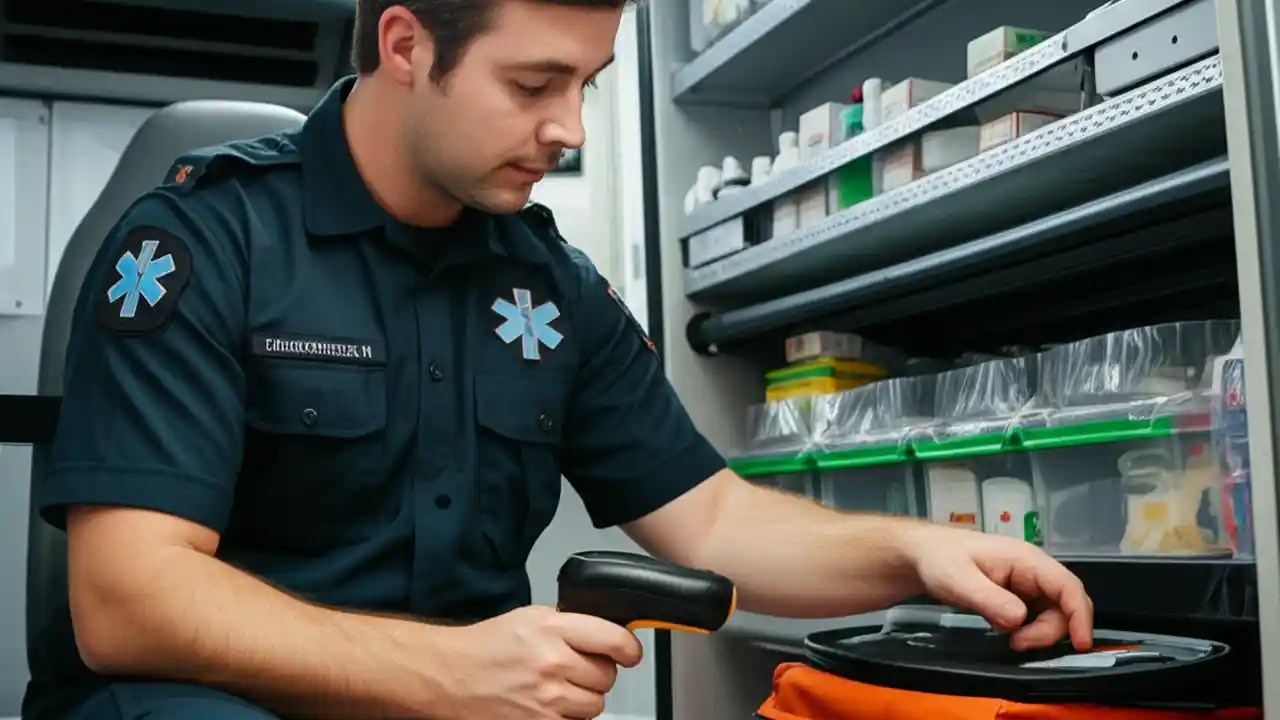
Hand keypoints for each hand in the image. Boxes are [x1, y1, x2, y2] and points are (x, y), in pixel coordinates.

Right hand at [434, 605, 642, 719]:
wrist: (450, 675)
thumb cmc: (486, 646)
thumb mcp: (530, 618)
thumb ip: (568, 623)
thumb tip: (603, 632)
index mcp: (553, 630)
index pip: (613, 640)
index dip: (629, 648)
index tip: (630, 653)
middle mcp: (552, 663)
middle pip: (607, 676)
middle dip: (598, 673)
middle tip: (579, 669)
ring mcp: (546, 698)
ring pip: (595, 704)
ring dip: (584, 698)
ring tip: (561, 688)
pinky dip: (567, 716)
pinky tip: (550, 704)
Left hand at [905, 524, 1093, 651]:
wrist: (923, 556)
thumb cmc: (940, 560)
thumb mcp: (959, 580)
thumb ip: (990, 599)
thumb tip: (1019, 620)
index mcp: (1026, 559)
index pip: (1068, 586)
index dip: (1080, 616)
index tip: (1080, 645)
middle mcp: (1033, 571)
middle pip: (1065, 606)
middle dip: (1050, 631)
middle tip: (1018, 643)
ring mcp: (1027, 584)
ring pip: (1053, 615)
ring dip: (1038, 633)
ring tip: (1009, 639)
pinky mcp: (1019, 596)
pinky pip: (1037, 618)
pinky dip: (1028, 631)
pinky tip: (1005, 632)